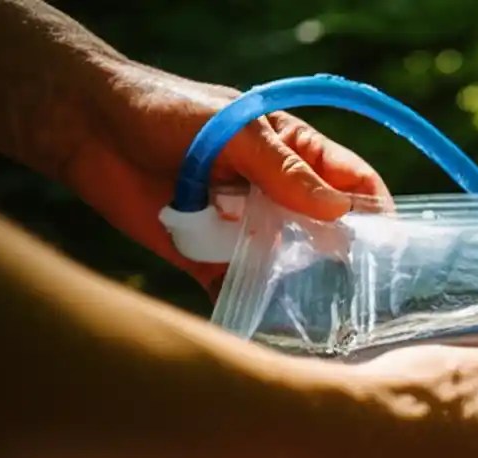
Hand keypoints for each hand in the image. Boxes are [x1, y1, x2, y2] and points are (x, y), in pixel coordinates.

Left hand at [65, 62, 389, 293]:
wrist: (87, 129)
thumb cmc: (167, 112)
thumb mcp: (234, 131)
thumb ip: (284, 171)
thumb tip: (339, 213)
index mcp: (295, 155)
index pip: (353, 183)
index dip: (375, 211)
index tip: (390, 245)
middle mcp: (278, 195)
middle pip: (328, 231)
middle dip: (345, 258)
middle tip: (365, 292)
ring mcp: (246, 228)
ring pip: (290, 266)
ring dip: (302, 288)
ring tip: (324, 316)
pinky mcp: (209, 258)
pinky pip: (241, 289)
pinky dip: (251, 306)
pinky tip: (268, 325)